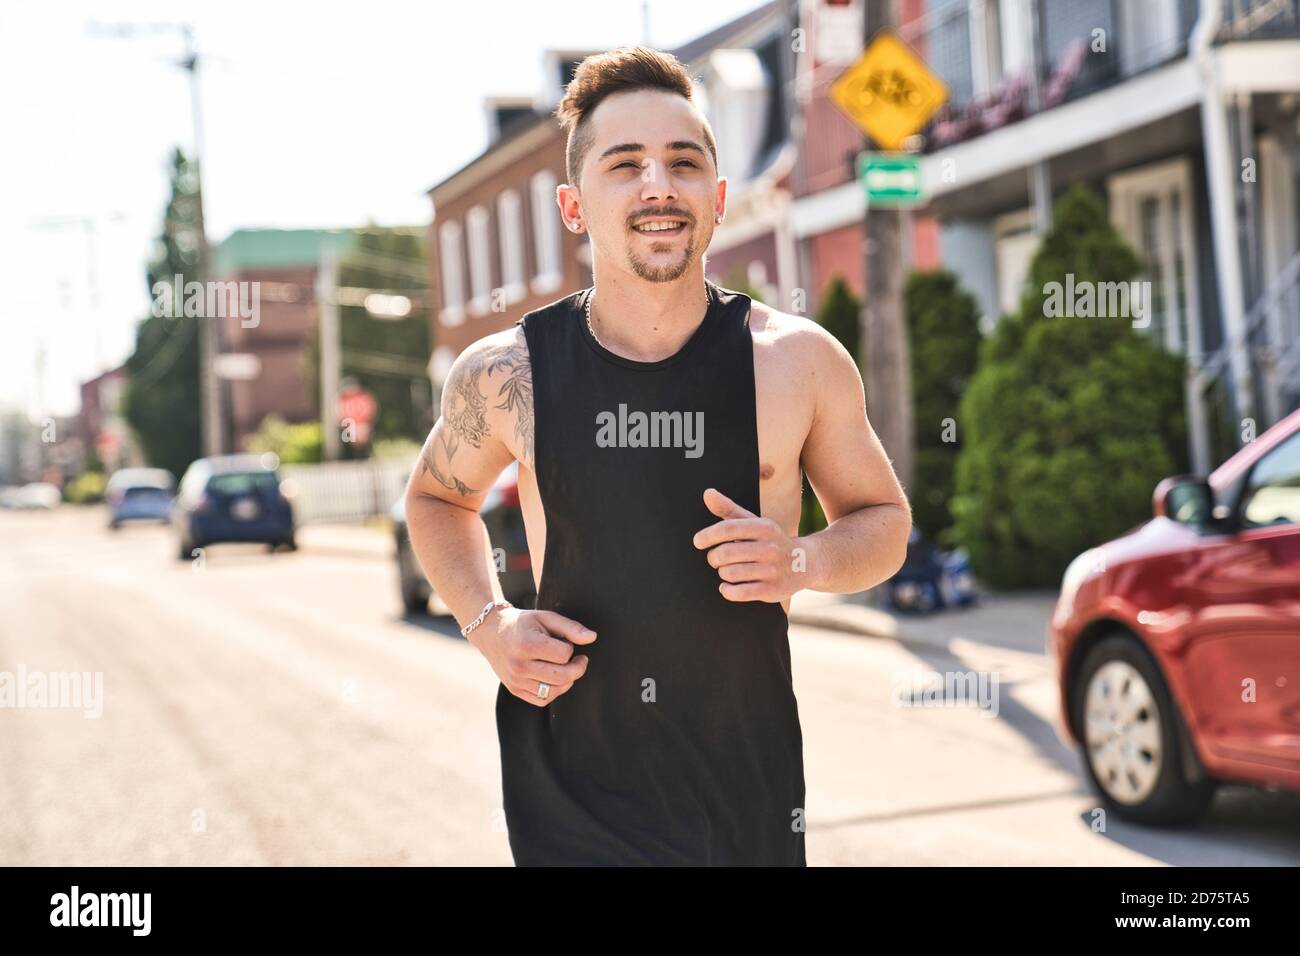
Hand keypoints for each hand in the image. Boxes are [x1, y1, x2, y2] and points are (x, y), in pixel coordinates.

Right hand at [469, 606, 595, 706]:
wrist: (490, 632)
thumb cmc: (522, 623)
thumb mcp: (545, 617)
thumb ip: (570, 627)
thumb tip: (592, 638)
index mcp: (527, 645)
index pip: (564, 654)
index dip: (570, 648)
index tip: (564, 641)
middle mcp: (519, 665)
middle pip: (562, 676)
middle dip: (577, 668)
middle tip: (579, 659)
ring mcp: (515, 680)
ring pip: (554, 691)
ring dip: (567, 680)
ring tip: (565, 667)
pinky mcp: (514, 690)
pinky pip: (542, 700)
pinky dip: (554, 691)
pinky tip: (554, 678)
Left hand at [693, 487, 805, 602]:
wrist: (805, 563)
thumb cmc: (770, 541)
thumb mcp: (754, 522)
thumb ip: (729, 509)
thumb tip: (708, 493)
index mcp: (764, 527)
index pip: (728, 528)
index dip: (708, 535)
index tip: (698, 541)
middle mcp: (770, 548)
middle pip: (725, 553)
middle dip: (713, 557)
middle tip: (715, 559)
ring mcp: (772, 570)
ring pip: (730, 573)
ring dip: (722, 573)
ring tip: (727, 571)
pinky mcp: (772, 590)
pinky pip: (738, 592)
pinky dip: (727, 590)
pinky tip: (728, 586)